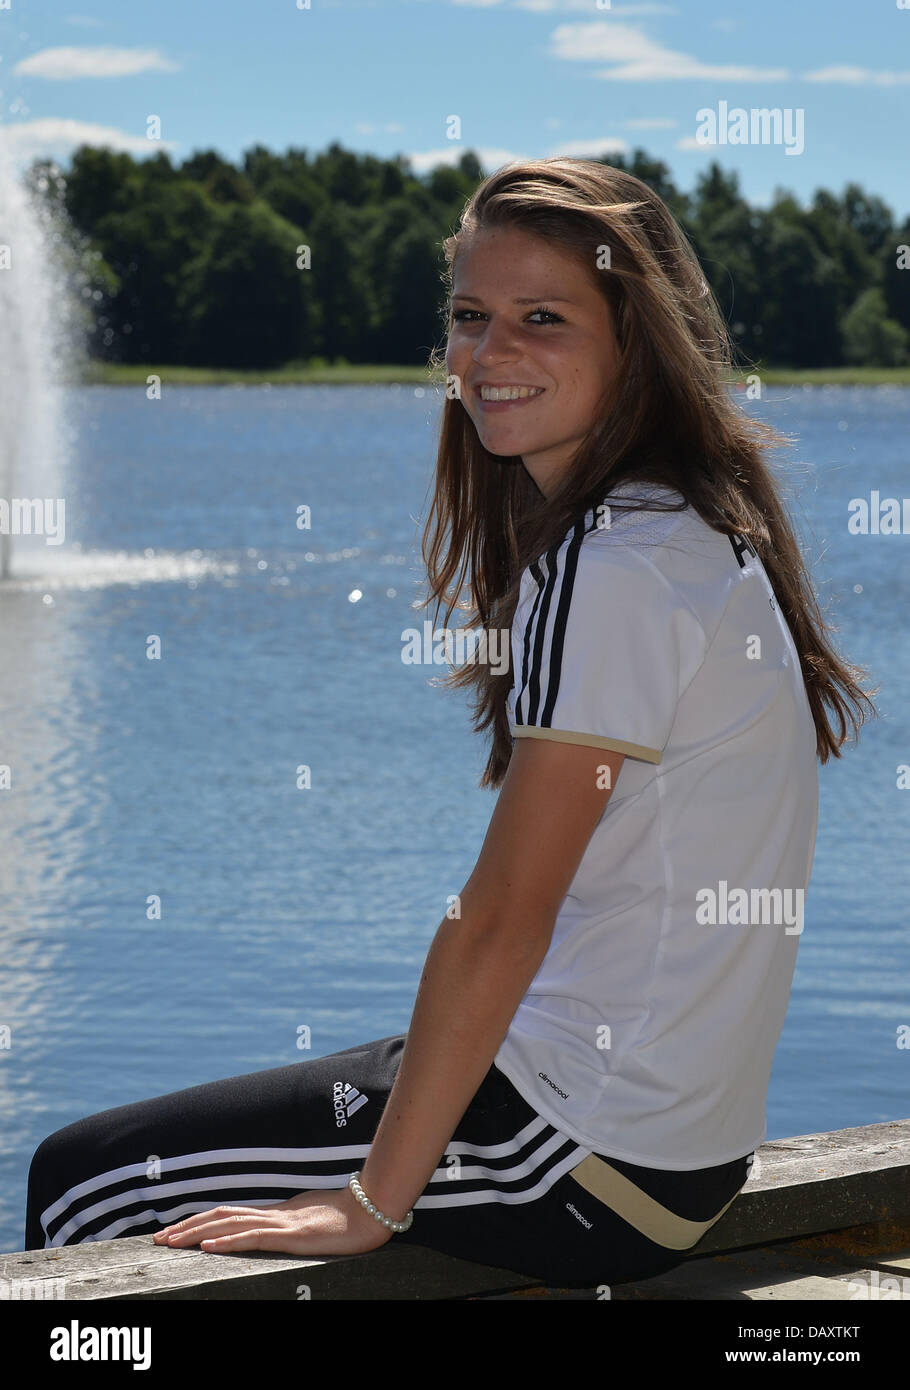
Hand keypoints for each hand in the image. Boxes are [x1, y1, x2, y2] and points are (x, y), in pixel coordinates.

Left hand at [151, 1184, 394, 1256]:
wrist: (373, 1209)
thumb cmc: (349, 1217)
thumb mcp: (313, 1223)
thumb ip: (293, 1227)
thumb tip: (278, 1233)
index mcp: (276, 1214)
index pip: (229, 1216)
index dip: (201, 1222)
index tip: (176, 1231)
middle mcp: (273, 1215)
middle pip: (221, 1217)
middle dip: (187, 1228)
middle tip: (157, 1239)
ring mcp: (282, 1223)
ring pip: (229, 1225)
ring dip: (197, 1233)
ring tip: (171, 1242)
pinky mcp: (292, 1235)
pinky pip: (254, 1238)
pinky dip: (228, 1241)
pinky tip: (209, 1247)